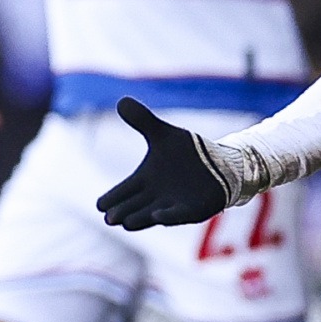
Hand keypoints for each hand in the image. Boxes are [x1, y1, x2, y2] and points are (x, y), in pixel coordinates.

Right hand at [97, 98, 233, 230]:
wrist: (220, 164)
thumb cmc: (187, 153)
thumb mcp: (164, 134)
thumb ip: (143, 120)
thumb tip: (122, 100)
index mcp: (144, 181)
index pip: (122, 192)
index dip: (111, 199)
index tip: (100, 204)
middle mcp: (155, 197)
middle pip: (132, 208)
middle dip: (121, 212)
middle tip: (110, 217)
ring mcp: (173, 205)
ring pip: (150, 215)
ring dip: (139, 218)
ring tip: (125, 221)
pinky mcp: (193, 210)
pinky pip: (179, 216)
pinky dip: (168, 217)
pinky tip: (157, 216)